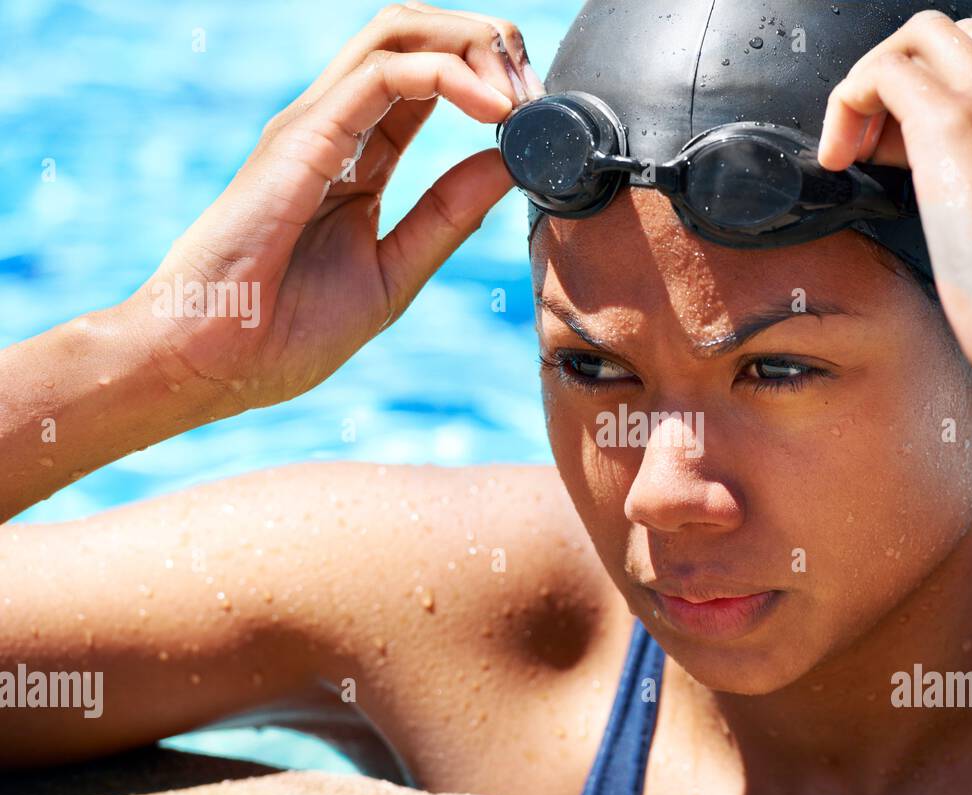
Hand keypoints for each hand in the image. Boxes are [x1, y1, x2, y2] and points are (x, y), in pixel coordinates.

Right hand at [132, 3, 543, 410]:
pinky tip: (489, 108)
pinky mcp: (303, 137)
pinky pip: (382, 74)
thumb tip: (507, 165)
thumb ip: (447, 217)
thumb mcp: (393, 273)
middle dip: (488, 46)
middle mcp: (334, 126)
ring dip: (474, 47)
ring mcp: (315, 124)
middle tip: (538, 94)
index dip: (489, 81)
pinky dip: (446, 76)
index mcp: (355, 157)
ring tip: (520, 95)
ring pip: (400, 33)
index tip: (539, 118)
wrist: (212, 364)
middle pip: (417, 38)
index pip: (427, 81)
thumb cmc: (283, 332)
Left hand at [817, 10, 971, 404]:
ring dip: (872, 84)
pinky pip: (883, 72)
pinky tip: (838, 158)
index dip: (941, 97)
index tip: (908, 157)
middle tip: (873, 153)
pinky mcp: (955, 124)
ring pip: (920, 38)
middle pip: (957, 39)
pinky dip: (847, 101)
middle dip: (904, 82)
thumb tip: (971, 207)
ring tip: (851, 152)